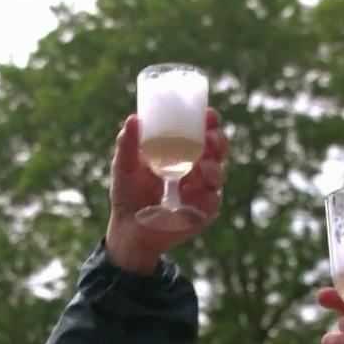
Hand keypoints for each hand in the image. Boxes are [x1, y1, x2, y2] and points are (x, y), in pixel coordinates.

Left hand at [104, 109, 227, 272]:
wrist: (128, 228)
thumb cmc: (127, 194)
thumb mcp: (124, 166)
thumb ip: (128, 144)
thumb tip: (134, 119)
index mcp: (181, 152)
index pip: (202, 132)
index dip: (209, 122)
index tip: (208, 115)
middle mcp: (196, 169)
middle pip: (218, 149)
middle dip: (218, 140)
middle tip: (208, 138)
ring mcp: (201, 190)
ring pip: (219, 173)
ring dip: (213, 166)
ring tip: (198, 166)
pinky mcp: (202, 212)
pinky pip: (213, 199)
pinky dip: (207, 193)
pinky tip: (195, 188)